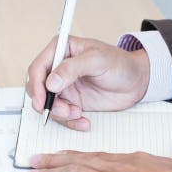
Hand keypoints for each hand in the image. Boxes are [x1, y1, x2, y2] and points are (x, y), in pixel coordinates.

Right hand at [26, 36, 149, 130]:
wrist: (136, 83)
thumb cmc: (120, 64)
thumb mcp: (97, 60)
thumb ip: (72, 68)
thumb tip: (51, 81)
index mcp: (61, 50)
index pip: (38, 67)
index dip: (36, 85)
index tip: (42, 101)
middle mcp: (59, 68)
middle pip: (38, 89)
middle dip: (48, 103)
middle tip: (64, 111)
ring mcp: (64, 87)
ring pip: (48, 105)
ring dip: (61, 114)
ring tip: (78, 114)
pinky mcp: (72, 102)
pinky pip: (62, 116)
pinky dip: (70, 121)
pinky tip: (83, 120)